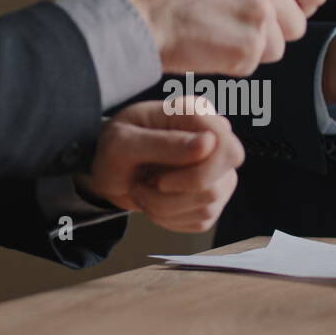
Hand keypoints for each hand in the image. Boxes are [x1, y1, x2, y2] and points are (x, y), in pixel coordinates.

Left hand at [76, 97, 244, 232]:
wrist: (108, 172)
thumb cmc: (113, 148)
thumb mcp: (124, 142)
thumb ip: (163, 143)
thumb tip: (208, 143)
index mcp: (195, 114)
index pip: (227, 147)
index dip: (201, 172)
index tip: (161, 181)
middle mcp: (214, 141)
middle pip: (221, 181)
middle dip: (177, 195)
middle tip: (147, 185)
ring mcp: (216, 171)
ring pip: (209, 205)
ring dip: (166, 208)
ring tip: (143, 191)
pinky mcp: (210, 199)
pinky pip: (201, 220)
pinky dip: (170, 218)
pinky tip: (153, 202)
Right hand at [118, 0, 327, 76]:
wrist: (145, 14)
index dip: (303, 7)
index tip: (288, 14)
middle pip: (298, 26)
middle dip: (274, 34)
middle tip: (237, 28)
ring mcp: (259, 17)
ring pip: (277, 50)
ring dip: (252, 51)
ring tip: (219, 35)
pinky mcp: (248, 48)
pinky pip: (253, 66)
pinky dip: (233, 64)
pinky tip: (210, 47)